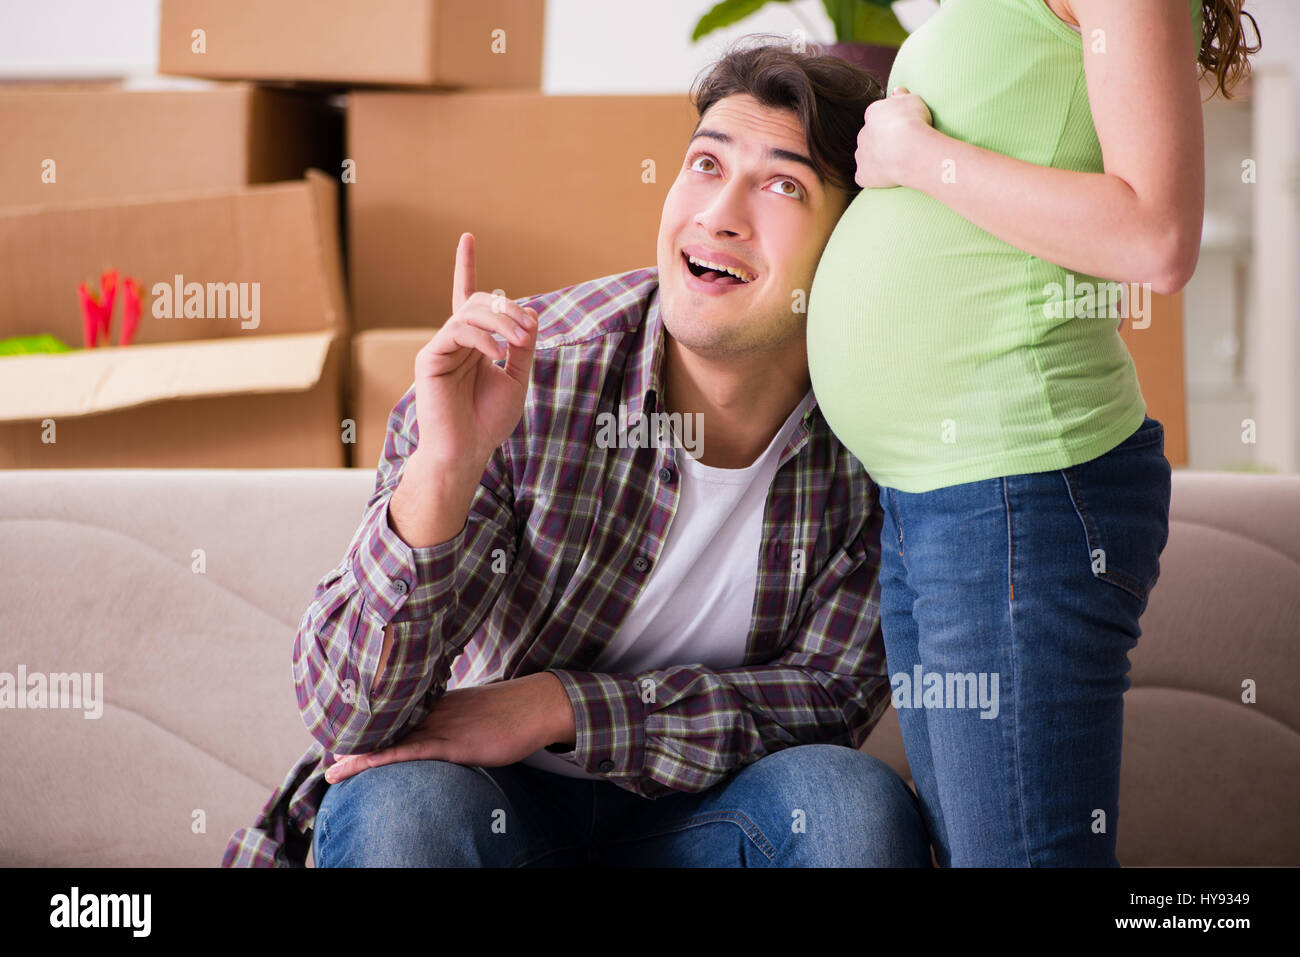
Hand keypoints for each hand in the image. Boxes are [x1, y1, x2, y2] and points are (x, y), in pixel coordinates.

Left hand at [323, 673, 575, 782]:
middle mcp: (432, 710)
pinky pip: (406, 753)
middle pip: (385, 724)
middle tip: (326, 750)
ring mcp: (439, 726)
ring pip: (389, 739)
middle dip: (356, 739)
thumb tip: (453, 728)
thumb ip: (459, 717)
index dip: (370, 723)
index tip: (346, 730)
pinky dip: (378, 760)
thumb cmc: (513, 711)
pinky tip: (357, 766)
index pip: (396, 711)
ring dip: (358, 755)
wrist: (537, 705)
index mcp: (439, 701)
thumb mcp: (479, 712)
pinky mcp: (450, 744)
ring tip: (332, 769)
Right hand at [412, 232, 537, 476]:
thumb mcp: (518, 378)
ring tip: (517, 345)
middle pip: (479, 301)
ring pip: (469, 311)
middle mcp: (455, 340)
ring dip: (500, 322)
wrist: (468, 450)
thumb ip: (523, 346)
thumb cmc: (489, 420)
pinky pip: (457, 330)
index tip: (466, 238)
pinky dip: (482, 338)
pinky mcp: (430, 357)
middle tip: (526, 334)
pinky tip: (496, 355)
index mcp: (474, 342)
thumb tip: (530, 312)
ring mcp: (441, 347)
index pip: (468, 297)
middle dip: (508, 310)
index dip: (465, 267)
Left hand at [854, 87, 934, 189]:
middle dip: (883, 142)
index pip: (878, 118)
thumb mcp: (913, 101)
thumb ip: (902, 96)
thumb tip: (896, 90)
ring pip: (867, 157)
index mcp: (872, 114)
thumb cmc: (915, 122)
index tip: (906, 131)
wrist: (910, 149)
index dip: (893, 125)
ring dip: (878, 160)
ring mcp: (861, 155)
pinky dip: (875, 178)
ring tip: (898, 163)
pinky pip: (866, 177)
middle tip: (903, 148)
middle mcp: (862, 133)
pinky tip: (890, 178)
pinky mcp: (862, 175)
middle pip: (871, 138)